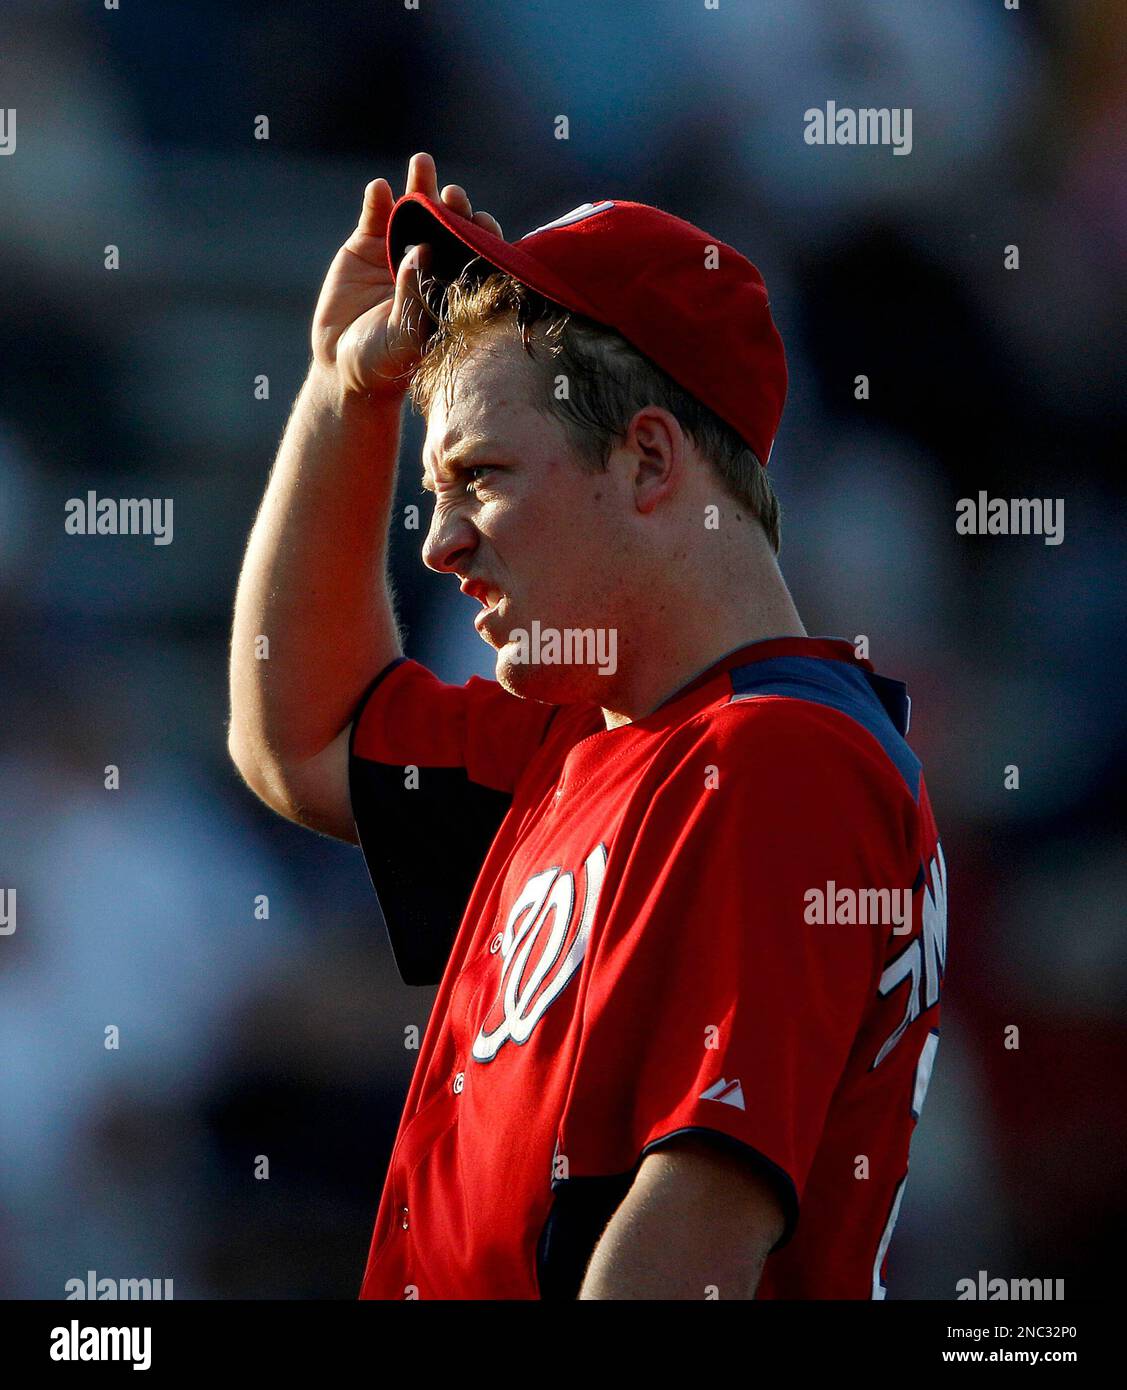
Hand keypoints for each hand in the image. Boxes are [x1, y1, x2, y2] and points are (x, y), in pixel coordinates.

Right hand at [310, 151, 503, 397]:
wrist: (343, 368)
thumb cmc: (384, 363)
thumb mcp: (404, 336)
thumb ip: (414, 295)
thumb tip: (423, 250)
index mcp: (452, 287)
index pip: (475, 254)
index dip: (480, 235)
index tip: (481, 222)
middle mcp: (430, 264)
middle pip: (448, 226)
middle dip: (453, 207)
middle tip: (453, 195)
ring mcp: (397, 251)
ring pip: (414, 212)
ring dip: (420, 187)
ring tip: (422, 164)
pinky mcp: (365, 246)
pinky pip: (374, 215)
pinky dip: (377, 199)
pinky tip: (379, 188)